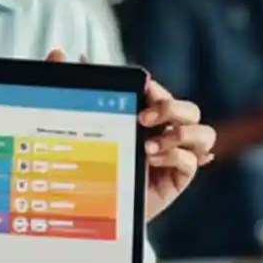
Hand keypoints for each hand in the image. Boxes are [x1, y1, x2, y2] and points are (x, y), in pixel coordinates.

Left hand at [41, 50, 215, 221]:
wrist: (96, 208)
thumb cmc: (92, 164)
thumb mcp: (80, 124)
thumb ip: (69, 88)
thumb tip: (58, 53)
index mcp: (148, 117)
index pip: (162, 94)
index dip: (157, 89)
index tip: (141, 86)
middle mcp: (167, 133)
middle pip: (190, 110)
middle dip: (171, 107)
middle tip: (142, 118)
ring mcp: (177, 156)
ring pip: (204, 133)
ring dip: (180, 134)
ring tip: (149, 146)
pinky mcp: (179, 178)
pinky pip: (192, 161)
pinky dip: (176, 156)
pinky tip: (153, 161)